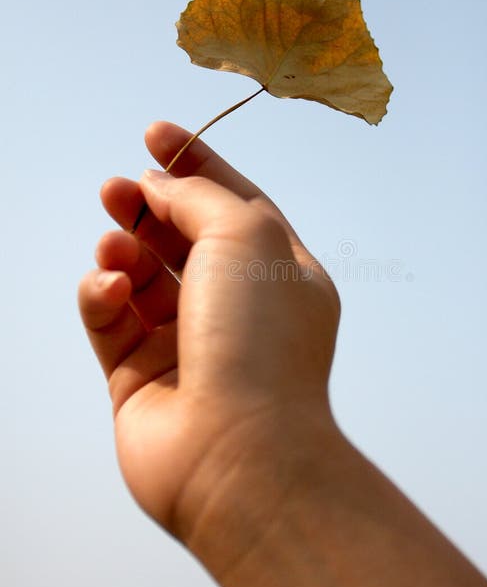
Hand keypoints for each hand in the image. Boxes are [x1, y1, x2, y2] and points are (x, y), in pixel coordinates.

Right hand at [79, 121, 340, 569]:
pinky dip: (104, 296)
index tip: (155, 133)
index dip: (197, 165)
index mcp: (281, 276)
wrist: (237, 453)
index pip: (236, 205)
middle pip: (183, 240)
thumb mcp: (246, 236)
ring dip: (124, 250)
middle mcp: (237, 309)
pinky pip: (112, 320)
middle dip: (149, 207)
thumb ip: (201, 197)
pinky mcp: (140, 378)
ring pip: (142, 278)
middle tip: (117, 189)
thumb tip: (159, 188)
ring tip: (115, 243)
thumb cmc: (259, 339)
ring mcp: (188, 345)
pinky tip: (110, 290)